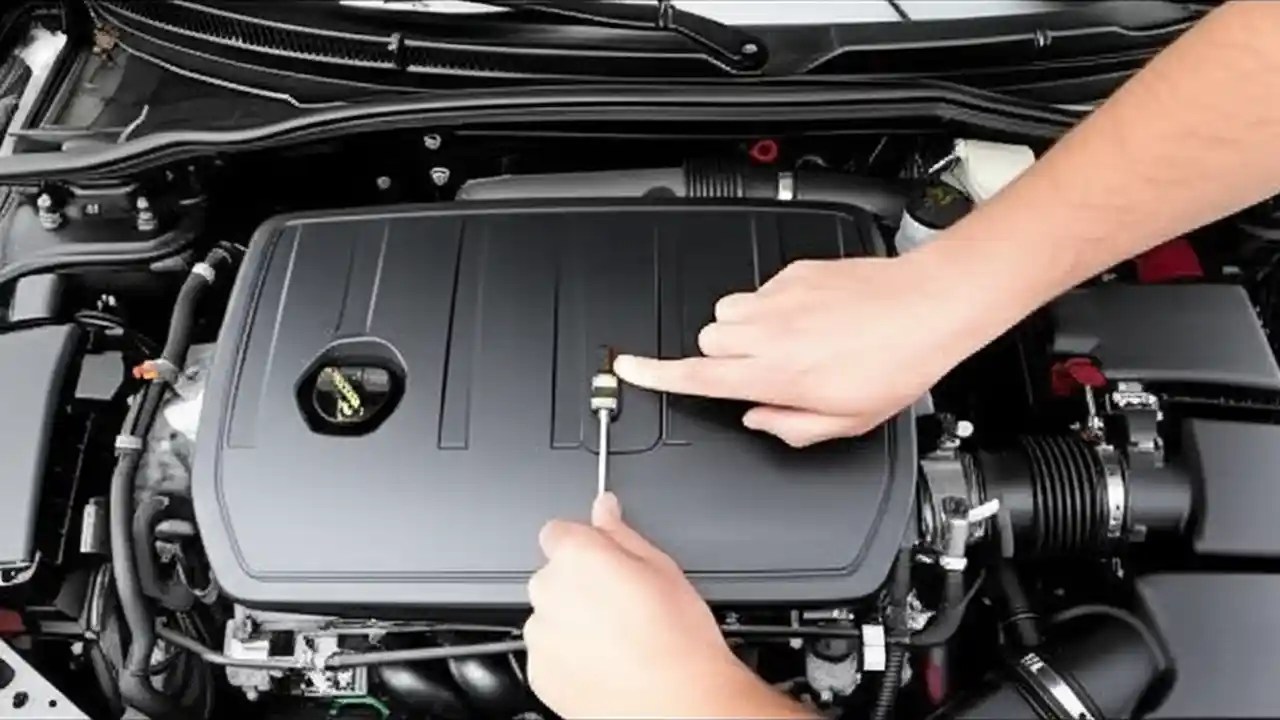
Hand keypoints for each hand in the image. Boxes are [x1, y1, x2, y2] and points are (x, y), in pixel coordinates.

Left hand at [524, 493, 813, 718]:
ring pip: (551, 615)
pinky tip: (606, 662)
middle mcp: (549, 591)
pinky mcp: (540, 672)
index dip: (583, 544)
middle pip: (554, 574)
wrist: (677, 705)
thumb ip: (620, 533)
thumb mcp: (660, 567)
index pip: (558, 532)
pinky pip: (548, 652)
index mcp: (577, 557)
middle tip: (621, 604)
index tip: (601, 559)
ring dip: (572, 620)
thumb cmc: (677, 640)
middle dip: (579, 584)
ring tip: (618, 639)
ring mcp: (541, 634)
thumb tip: (604, 508)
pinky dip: (568, 655)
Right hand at [615, 250, 994, 446]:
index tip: (629, 368)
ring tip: (786, 341)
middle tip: (760, 369)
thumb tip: (760, 418)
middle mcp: (769, 332)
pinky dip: (772, 307)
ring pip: (728, 312)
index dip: (655, 374)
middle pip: (707, 340)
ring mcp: (780, 297)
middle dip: (720, 356)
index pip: (696, 375)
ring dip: (744, 329)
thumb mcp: (847, 421)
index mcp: (775, 374)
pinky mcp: (794, 272)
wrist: (928, 306)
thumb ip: (791, 427)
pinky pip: (761, 290)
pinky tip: (811, 317)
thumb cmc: (896, 363)